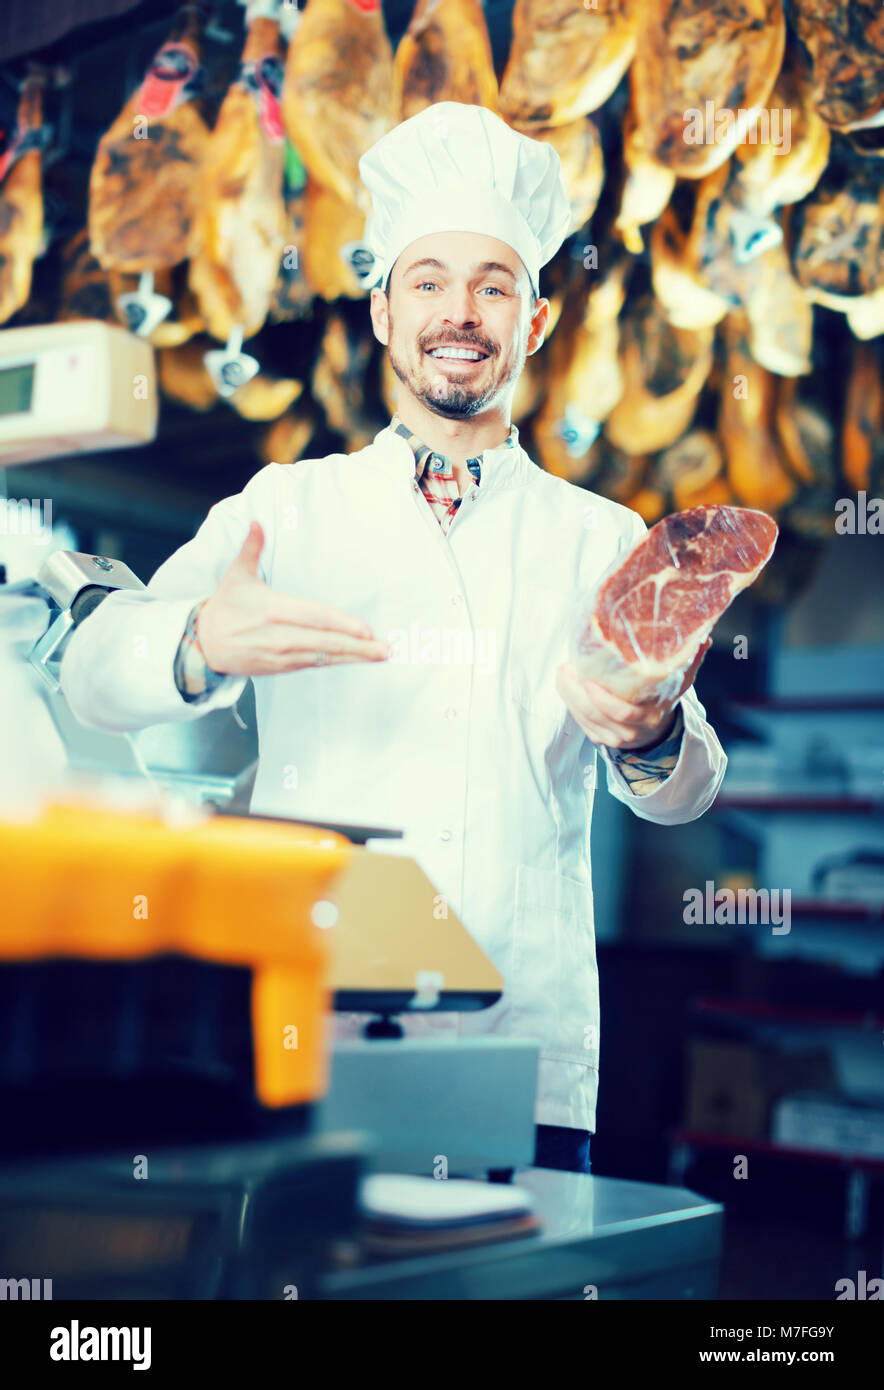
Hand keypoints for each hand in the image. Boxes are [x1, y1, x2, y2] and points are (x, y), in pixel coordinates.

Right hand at [195, 521, 390, 675]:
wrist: (202, 644)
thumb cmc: (225, 606)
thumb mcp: (236, 575)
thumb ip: (251, 549)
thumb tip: (257, 522)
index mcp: (273, 609)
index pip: (315, 618)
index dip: (341, 625)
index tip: (365, 629)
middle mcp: (280, 636)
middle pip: (325, 642)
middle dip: (358, 647)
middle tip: (384, 649)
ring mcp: (281, 655)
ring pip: (323, 657)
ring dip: (352, 658)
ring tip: (378, 656)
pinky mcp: (280, 668)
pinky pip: (313, 665)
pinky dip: (335, 662)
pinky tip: (354, 660)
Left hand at [555, 637, 711, 749]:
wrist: (657, 728)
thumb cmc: (663, 697)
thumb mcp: (679, 680)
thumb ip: (690, 659)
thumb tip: (703, 636)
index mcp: (650, 717)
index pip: (624, 714)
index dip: (603, 700)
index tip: (589, 679)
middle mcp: (632, 731)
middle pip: (597, 715)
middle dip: (576, 693)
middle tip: (566, 669)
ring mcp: (615, 738)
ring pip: (585, 719)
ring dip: (568, 696)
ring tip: (563, 673)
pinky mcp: (601, 740)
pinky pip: (581, 724)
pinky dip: (570, 705)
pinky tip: (566, 686)